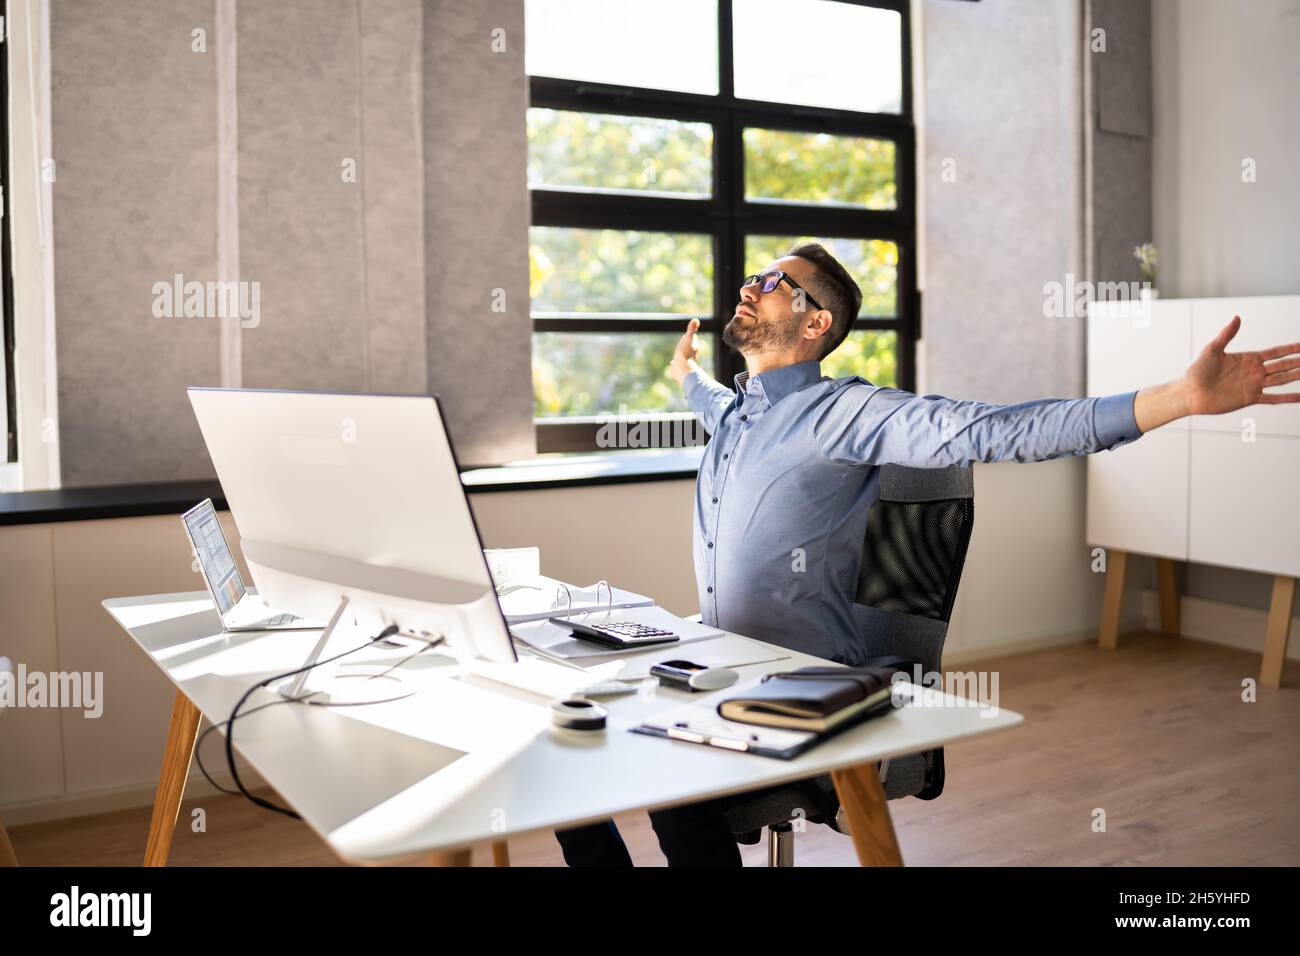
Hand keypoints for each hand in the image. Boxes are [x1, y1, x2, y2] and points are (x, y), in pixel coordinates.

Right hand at [668, 318, 701, 384]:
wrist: (682, 368)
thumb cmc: (686, 352)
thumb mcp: (689, 337)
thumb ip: (692, 329)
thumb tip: (696, 320)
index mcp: (693, 347)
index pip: (693, 339)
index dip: (692, 335)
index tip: (691, 333)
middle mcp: (690, 355)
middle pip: (689, 347)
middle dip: (687, 344)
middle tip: (685, 341)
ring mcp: (684, 361)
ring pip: (684, 356)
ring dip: (682, 354)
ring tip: (679, 353)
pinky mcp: (678, 367)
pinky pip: (676, 363)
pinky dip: (675, 362)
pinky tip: (672, 362)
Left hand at [1182, 315, 1299, 415]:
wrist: (1189, 393)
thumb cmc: (1197, 370)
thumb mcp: (1212, 349)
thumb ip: (1226, 335)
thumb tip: (1237, 317)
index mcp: (1249, 358)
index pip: (1277, 352)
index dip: (1293, 348)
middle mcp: (1255, 371)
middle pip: (1284, 365)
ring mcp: (1254, 385)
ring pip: (1283, 380)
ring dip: (1297, 376)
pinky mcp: (1250, 398)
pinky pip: (1273, 398)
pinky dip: (1287, 398)